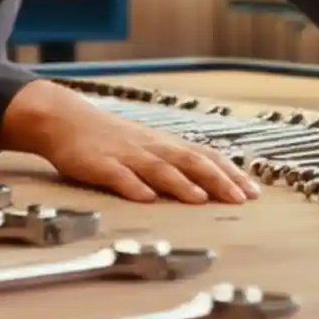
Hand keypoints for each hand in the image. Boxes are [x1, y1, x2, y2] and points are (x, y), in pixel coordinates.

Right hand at [0, 80, 260, 203]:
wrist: (65, 119)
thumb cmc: (109, 138)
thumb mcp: (146, 145)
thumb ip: (173, 162)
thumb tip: (209, 183)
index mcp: (163, 144)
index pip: (204, 156)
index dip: (230, 173)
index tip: (253, 192)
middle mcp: (150, 147)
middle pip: (189, 161)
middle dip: (216, 180)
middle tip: (240, 199)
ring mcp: (125, 155)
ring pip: (157, 168)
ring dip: (180, 184)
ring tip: (200, 199)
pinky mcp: (98, 164)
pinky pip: (118, 175)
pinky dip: (133, 186)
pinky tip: (145, 198)